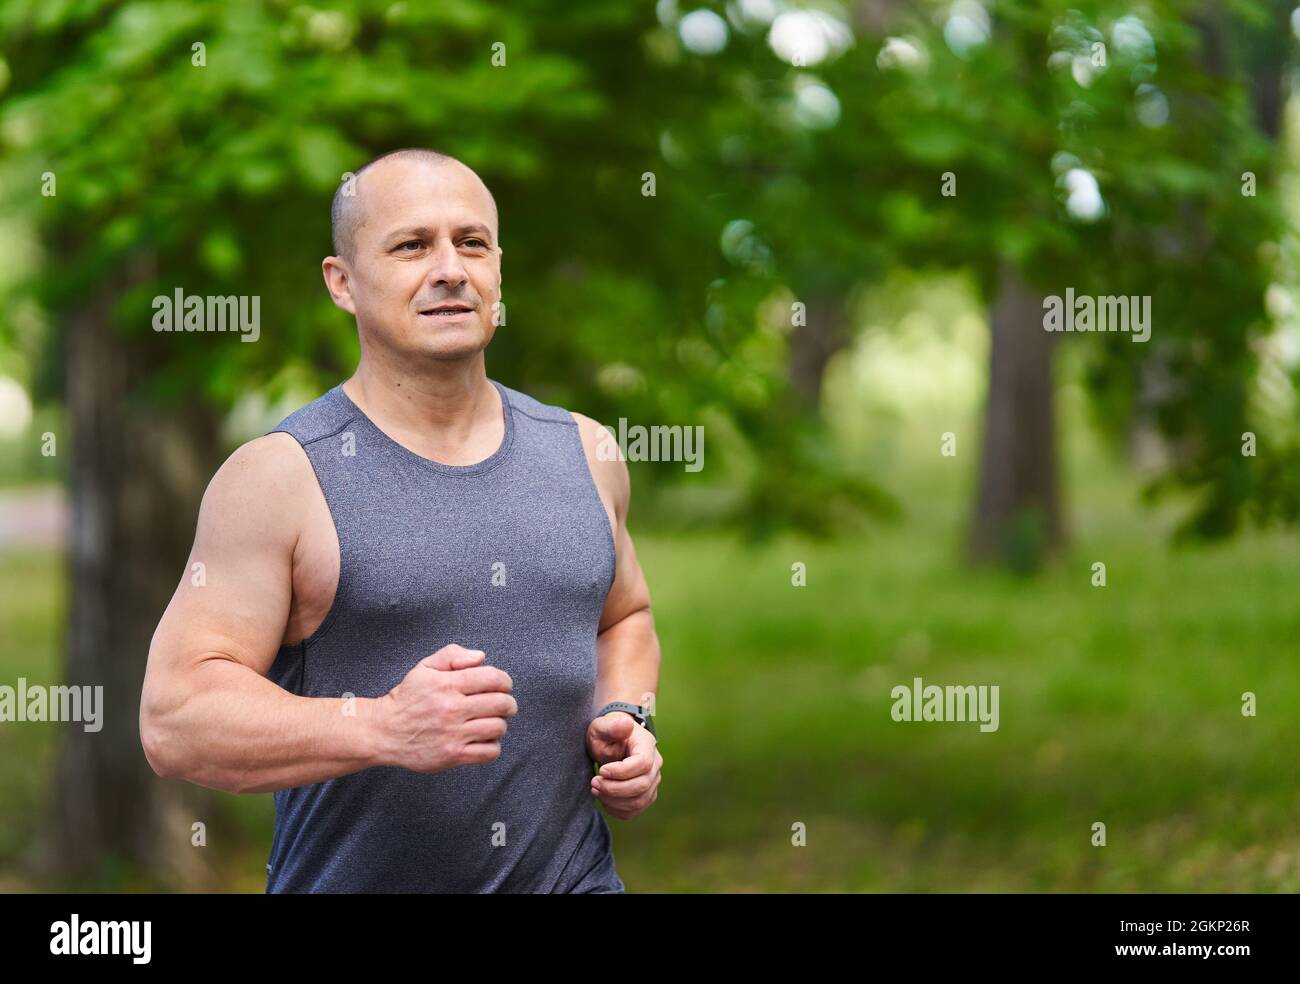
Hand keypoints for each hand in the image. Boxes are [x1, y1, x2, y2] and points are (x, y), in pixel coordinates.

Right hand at [375, 644, 515, 773]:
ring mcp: (453, 734)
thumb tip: (481, 657)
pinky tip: (483, 739)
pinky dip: (492, 746)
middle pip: (501, 704)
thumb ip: (452, 655)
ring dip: (500, 724)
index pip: (493, 678)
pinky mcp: (453, 755)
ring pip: (498, 728)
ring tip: (491, 722)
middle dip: (508, 703)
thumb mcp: (425, 667)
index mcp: (447, 684)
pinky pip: (489, 752)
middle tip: (504, 705)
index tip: (503, 686)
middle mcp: (452, 709)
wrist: (384, 731)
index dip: (505, 681)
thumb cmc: (407, 698)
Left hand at [585, 711, 661, 819]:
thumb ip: (612, 726)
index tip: (601, 771)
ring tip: (596, 790)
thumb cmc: (606, 734)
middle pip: (642, 785)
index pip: (642, 764)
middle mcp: (655, 764)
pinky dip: (617, 809)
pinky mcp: (646, 795)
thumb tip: (626, 724)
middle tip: (594, 783)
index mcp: (647, 745)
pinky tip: (604, 799)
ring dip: (614, 801)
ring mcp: (652, 781)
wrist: (612, 742)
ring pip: (639, 801)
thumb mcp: (603, 726)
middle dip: (614, 789)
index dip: (621, 772)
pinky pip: (635, 810)